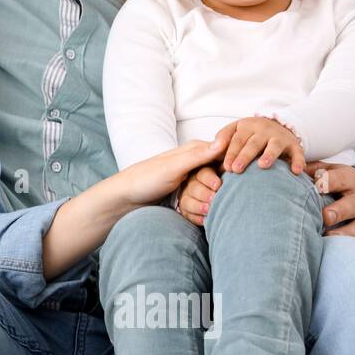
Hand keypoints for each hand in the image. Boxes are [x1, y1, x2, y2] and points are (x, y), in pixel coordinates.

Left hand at [115, 137, 229, 208]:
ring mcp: (195, 179)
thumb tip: (223, 142)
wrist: (127, 198)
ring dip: (203, 202)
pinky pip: (204, 202)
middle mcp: (198, 162)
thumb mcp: (172, 167)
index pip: (225, 157)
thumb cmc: (146, 179)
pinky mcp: (191, 193)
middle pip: (221, 177)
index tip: (216, 185)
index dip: (226, 171)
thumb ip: (197, 155)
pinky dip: (198, 210)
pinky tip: (188, 213)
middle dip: (211, 190)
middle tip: (198, 198)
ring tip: (189, 206)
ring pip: (213, 192)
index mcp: (196, 150)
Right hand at [176, 165, 222, 226]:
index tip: (218, 185)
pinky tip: (204, 220)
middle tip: (213, 198)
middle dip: (204, 194)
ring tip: (208, 210)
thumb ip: (228, 169)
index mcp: (202, 173)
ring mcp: (187, 198)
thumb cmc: (225, 184)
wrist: (218, 197)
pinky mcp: (186, 211)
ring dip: (198, 206)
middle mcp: (192, 184)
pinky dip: (196, 218)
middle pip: (194, 188)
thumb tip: (235, 164)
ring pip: (188, 201)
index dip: (209, 179)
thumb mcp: (225, 174)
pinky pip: (188, 215)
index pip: (203, 173)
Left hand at [218, 117, 305, 174]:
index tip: (225, 167)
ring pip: (274, 146)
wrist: (278, 126)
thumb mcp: (235, 131)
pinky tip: (295, 172)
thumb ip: (223, 138)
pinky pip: (297, 153)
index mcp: (246, 126)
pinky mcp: (294, 145)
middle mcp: (263, 130)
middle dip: (244, 156)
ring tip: (262, 165)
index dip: (231, 152)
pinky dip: (298, 162)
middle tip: (236, 170)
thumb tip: (213, 148)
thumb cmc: (249, 135)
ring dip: (269, 155)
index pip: (237, 139)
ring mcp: (279, 137)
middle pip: (253, 143)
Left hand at [305, 161, 354, 250]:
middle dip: (337, 211)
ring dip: (343, 235)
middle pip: (353, 205)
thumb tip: (291, 166)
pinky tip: (342, 256)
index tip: (316, 187)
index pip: (341, 178)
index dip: (328, 182)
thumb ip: (316, 169)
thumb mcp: (340, 172)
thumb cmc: (353, 188)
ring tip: (327, 239)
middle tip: (324, 217)